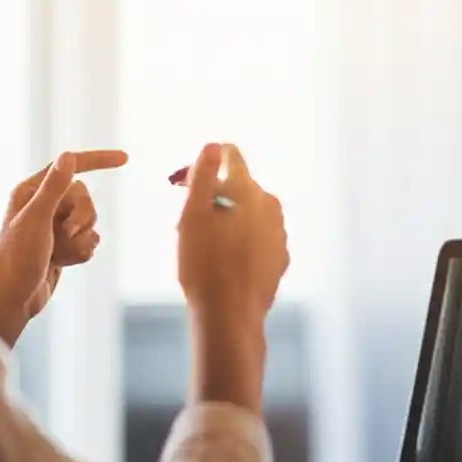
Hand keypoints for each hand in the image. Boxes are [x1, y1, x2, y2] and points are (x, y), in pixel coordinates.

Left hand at [0, 149, 127, 345]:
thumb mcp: (37, 218)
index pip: (70, 167)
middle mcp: (43, 205)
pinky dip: (81, 252)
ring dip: (80, 239)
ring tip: (59, 253)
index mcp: (31, 191)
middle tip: (65, 233)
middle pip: (85, 198)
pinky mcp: (62, 245)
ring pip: (90, 221)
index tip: (125, 158)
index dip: (98, 160)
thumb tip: (68, 156)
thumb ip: (54, 187)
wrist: (13, 298)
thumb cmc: (16, 258)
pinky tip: (63, 263)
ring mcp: (53, 226)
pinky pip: (89, 240)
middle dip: (82, 218)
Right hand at [178, 143, 288, 410]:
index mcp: (249, 190)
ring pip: (247, 213)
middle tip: (184, 223)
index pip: (230, 156)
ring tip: (201, 245)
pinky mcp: (280, 256)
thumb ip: (202, 175)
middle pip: (237, 187)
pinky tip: (222, 261)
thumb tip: (213, 145)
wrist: (231, 316)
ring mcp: (279, 232)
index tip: (180, 183)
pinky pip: (256, 236)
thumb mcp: (192, 216)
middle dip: (210, 197)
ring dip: (225, 219)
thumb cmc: (205, 265)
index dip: (201, 164)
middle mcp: (271, 205)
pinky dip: (239, 239)